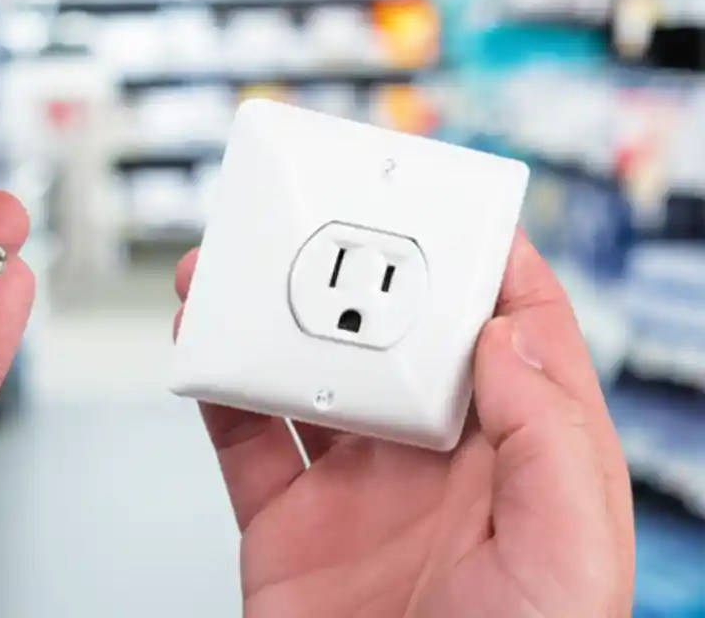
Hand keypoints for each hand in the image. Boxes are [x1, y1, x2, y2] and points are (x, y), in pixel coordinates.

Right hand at [174, 233, 633, 616]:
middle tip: (321, 219)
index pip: (519, 341)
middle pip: (396, 342)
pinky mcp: (286, 526)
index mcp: (520, 466)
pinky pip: (244, 439)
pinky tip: (203, 346)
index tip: (452, 212)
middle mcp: (436, 468)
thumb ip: (548, 440)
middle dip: (357, 272)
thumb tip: (502, 335)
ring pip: (309, 376)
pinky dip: (216, 386)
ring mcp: (355, 493)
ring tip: (234, 269)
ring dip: (270, 316)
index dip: (490, 269)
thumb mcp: (570, 560)